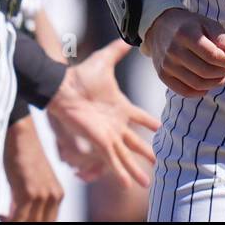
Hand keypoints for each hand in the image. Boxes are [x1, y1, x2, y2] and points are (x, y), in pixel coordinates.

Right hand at [2, 115, 62, 221]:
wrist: (22, 135)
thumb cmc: (23, 156)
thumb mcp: (34, 181)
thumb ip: (32, 200)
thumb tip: (18, 216)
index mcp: (58, 195)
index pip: (48, 222)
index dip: (31, 223)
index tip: (15, 219)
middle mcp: (54, 197)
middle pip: (41, 224)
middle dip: (22, 224)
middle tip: (5, 219)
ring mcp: (43, 196)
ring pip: (30, 224)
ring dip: (14, 223)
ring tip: (2, 217)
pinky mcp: (30, 193)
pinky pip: (19, 220)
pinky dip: (9, 221)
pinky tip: (0, 215)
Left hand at [46, 40, 161, 186]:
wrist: (64, 88)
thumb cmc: (81, 76)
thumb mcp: (104, 61)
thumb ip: (117, 50)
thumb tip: (127, 38)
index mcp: (119, 107)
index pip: (139, 117)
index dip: (149, 122)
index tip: (160, 127)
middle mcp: (115, 124)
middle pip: (135, 142)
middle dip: (145, 152)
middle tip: (158, 160)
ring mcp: (109, 135)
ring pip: (127, 156)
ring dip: (136, 169)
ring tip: (147, 184)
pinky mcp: (102, 142)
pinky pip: (114, 161)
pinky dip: (122, 173)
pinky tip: (130, 185)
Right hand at [143, 7, 224, 97]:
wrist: (159, 27)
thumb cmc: (189, 26)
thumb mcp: (206, 24)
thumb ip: (222, 37)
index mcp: (185, 34)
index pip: (212, 55)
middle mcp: (173, 50)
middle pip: (206, 71)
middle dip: (224, 72)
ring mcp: (166, 65)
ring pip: (197, 84)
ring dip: (215, 83)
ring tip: (221, 75)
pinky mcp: (163, 75)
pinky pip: (185, 92)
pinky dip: (201, 92)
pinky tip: (208, 84)